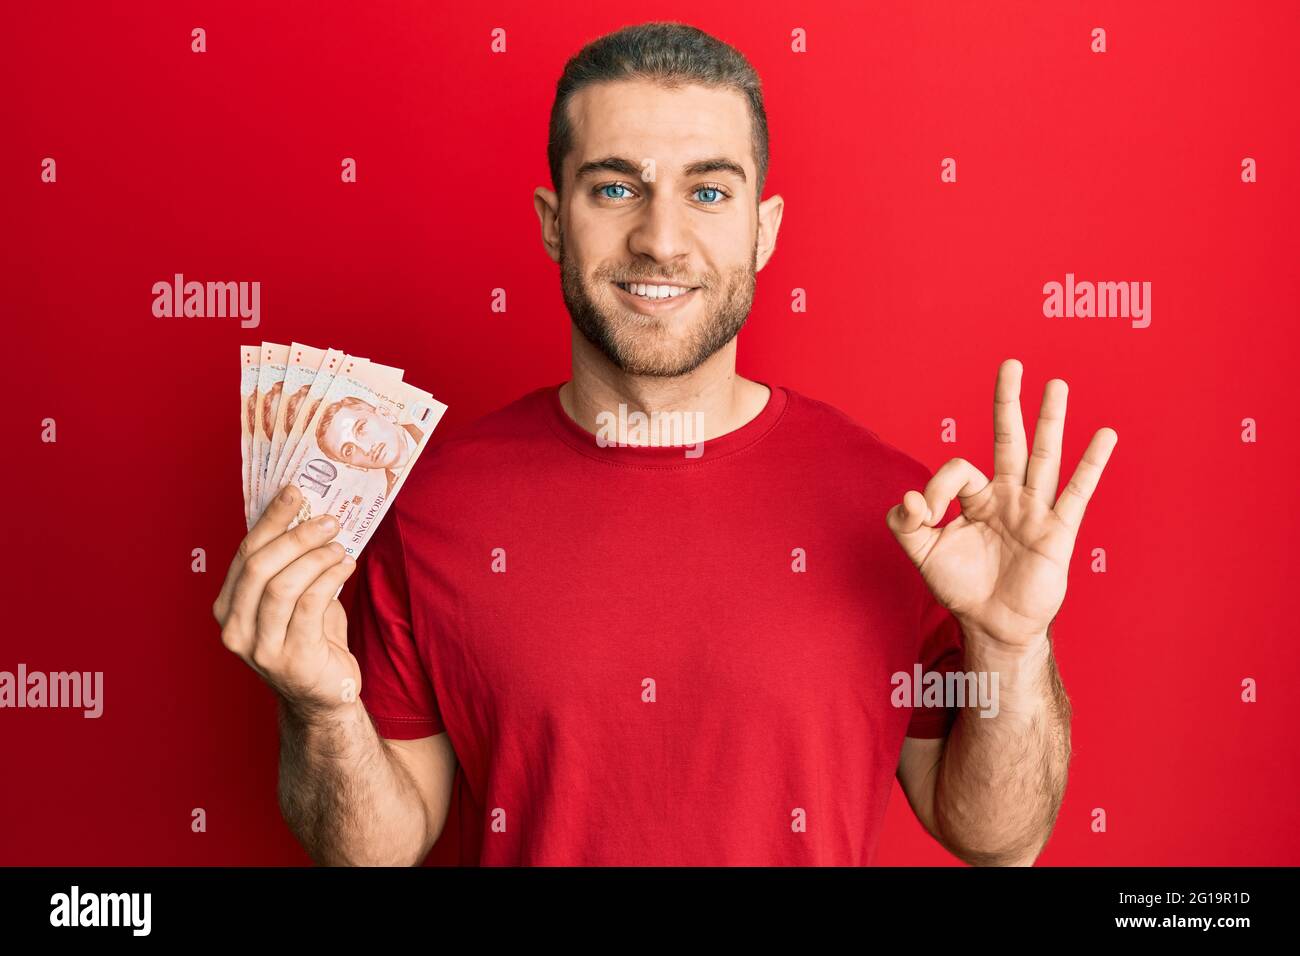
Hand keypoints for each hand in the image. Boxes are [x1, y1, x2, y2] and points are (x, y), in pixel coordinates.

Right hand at [213, 484, 360, 714]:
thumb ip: (289, 565)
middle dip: (296, 536)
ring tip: (340, 546)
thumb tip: (307, 513)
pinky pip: (309, 606)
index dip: (270, 520)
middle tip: (328, 519)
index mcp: (228, 608)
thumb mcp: (291, 599)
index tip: (294, 492)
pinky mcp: (292, 659)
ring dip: (315, 557)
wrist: (324, 695)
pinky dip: (329, 578)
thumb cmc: (309, 638)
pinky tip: (346, 565)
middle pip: (259, 567)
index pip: (245, 554)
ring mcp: (260, 648)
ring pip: (283, 586)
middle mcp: (235, 629)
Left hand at [886, 359, 1116, 649]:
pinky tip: (1104, 435)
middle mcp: (1008, 497)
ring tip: (1056, 385)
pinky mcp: (1057, 532)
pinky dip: (1091, 464)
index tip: (927, 514)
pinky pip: (1076, 493)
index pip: (959, 470)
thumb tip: (911, 498)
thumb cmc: (961, 588)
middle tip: (1010, 364)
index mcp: (977, 498)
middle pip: (1008, 440)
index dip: (938, 486)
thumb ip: (907, 524)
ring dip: (1050, 421)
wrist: (993, 626)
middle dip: (1008, 404)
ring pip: (1043, 457)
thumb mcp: (923, 555)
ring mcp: (1035, 512)